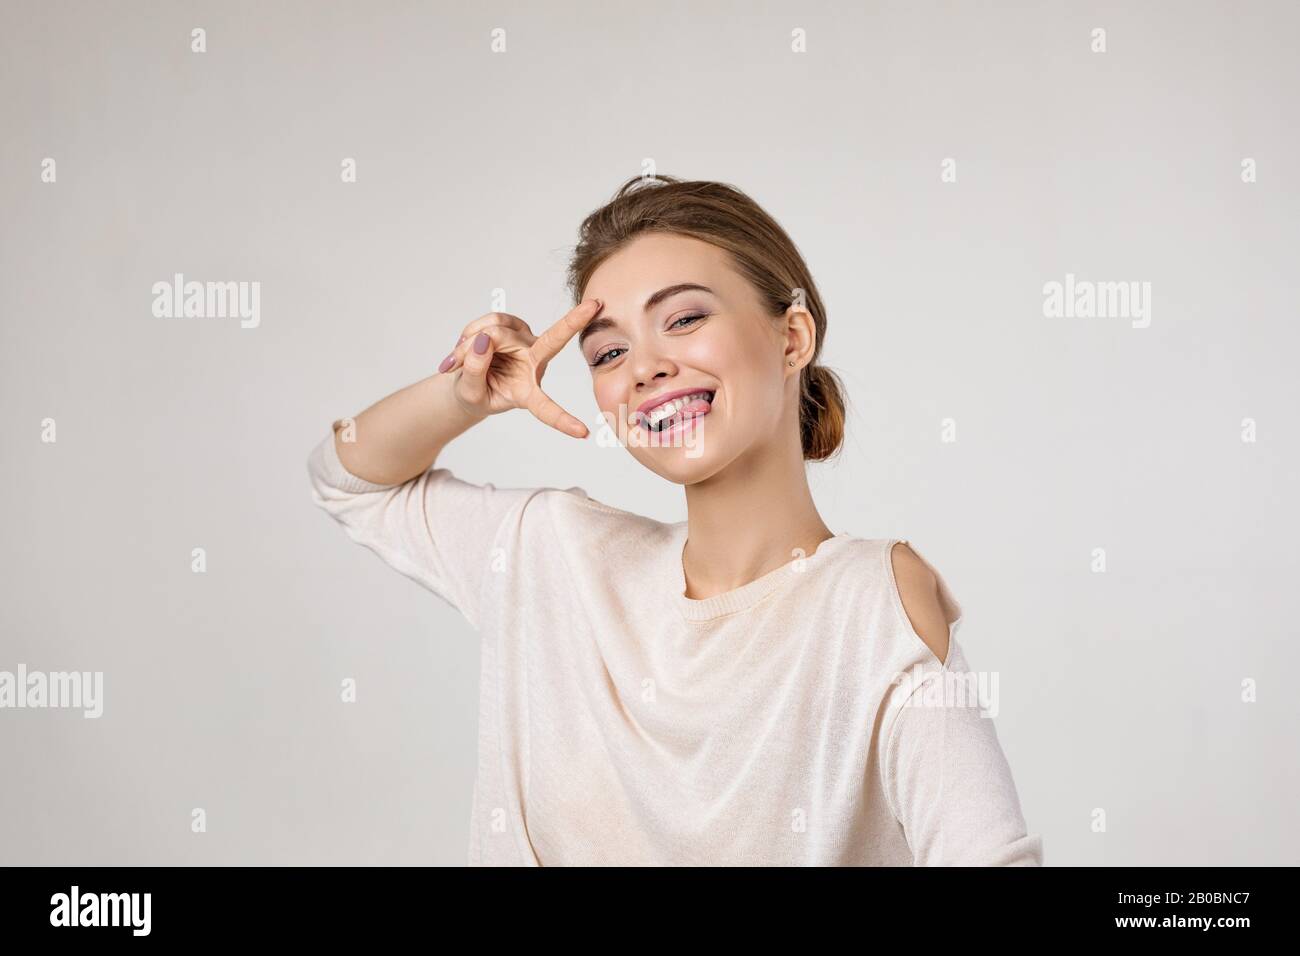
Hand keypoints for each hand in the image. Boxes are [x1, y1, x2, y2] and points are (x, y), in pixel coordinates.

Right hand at [437, 299, 602, 438]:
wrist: (464, 379)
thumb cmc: (475, 394)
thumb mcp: (470, 394)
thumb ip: (476, 371)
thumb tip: (483, 340)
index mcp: (527, 393)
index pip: (546, 408)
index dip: (563, 420)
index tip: (584, 434)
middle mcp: (535, 364)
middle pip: (550, 341)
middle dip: (575, 322)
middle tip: (594, 306)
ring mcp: (526, 342)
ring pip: (502, 329)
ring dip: (472, 341)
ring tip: (459, 358)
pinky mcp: (515, 327)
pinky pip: (494, 321)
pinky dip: (472, 331)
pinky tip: (466, 343)